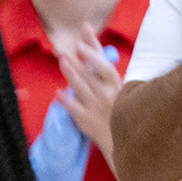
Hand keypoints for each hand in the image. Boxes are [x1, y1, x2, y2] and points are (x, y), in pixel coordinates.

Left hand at [56, 25, 121, 162]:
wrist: (123, 138)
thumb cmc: (117, 106)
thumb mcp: (116, 88)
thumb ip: (101, 69)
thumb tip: (88, 46)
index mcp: (116, 85)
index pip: (104, 65)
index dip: (93, 53)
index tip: (81, 42)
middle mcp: (107, 94)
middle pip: (89, 74)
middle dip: (75, 60)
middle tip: (61, 49)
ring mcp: (95, 107)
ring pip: (81, 88)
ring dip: (71, 74)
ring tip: (62, 61)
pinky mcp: (86, 119)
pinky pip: (74, 108)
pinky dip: (66, 100)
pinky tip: (58, 92)